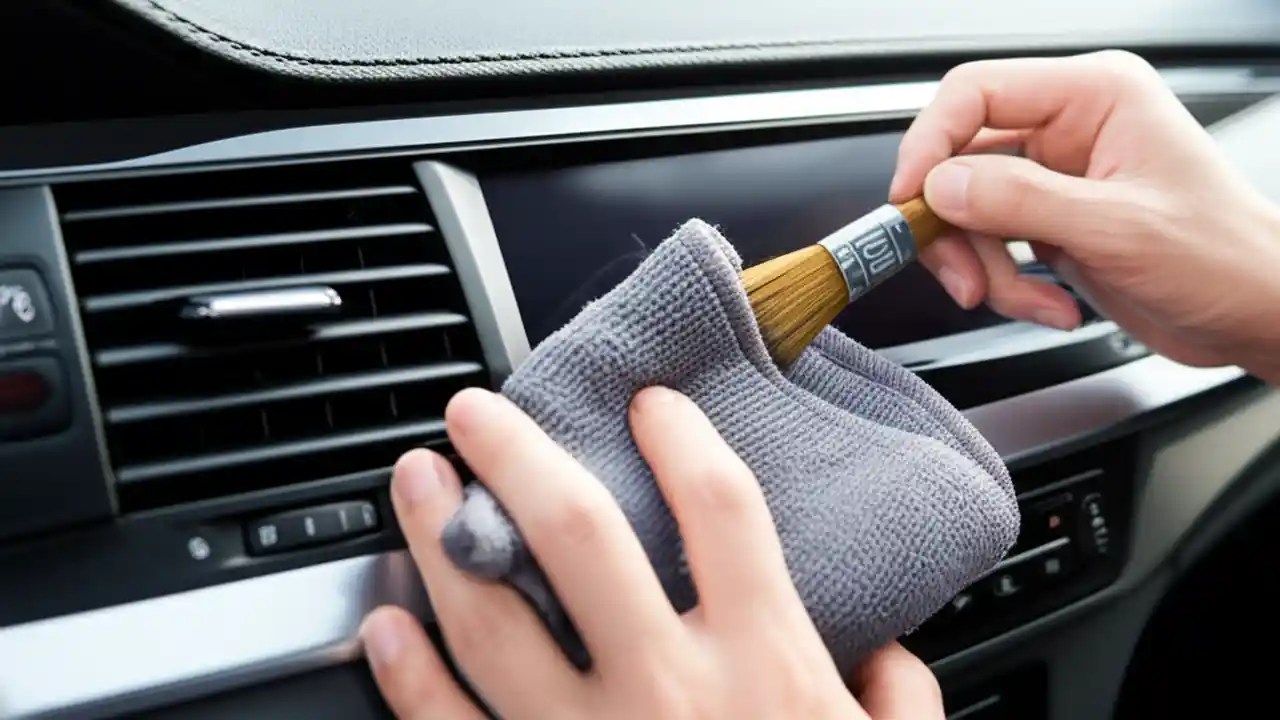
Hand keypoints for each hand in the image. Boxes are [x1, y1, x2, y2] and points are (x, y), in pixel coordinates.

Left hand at [358, 386, 944, 718]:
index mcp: (767, 668)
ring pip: (490, 621)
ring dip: (440, 541)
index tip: (650, 408)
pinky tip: (384, 628)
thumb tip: (887, 648)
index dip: (681, 439)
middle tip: (479, 410)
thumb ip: (898, 699)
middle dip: (519, 453)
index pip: (721, 510)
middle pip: (577, 534)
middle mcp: (670, 693)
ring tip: (418, 483)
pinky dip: (407, 677)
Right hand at [892, 50, 1279, 382]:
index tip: (911, 201)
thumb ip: (1022, 201)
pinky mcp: (1050, 220)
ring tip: (1025, 301)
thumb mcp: (1118, 229)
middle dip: (957, 228)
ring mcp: (1056, 175)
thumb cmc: (1224, 258)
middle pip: (960, 159)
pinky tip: (1051, 304)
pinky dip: (1007, 284)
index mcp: (1095, 95)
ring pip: (968, 210)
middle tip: (964, 277)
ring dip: (984, 267)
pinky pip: (991, 245)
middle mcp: (1070, 127)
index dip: (930, 144)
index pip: (976, 93)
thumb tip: (942, 186)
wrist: (1256, 315)